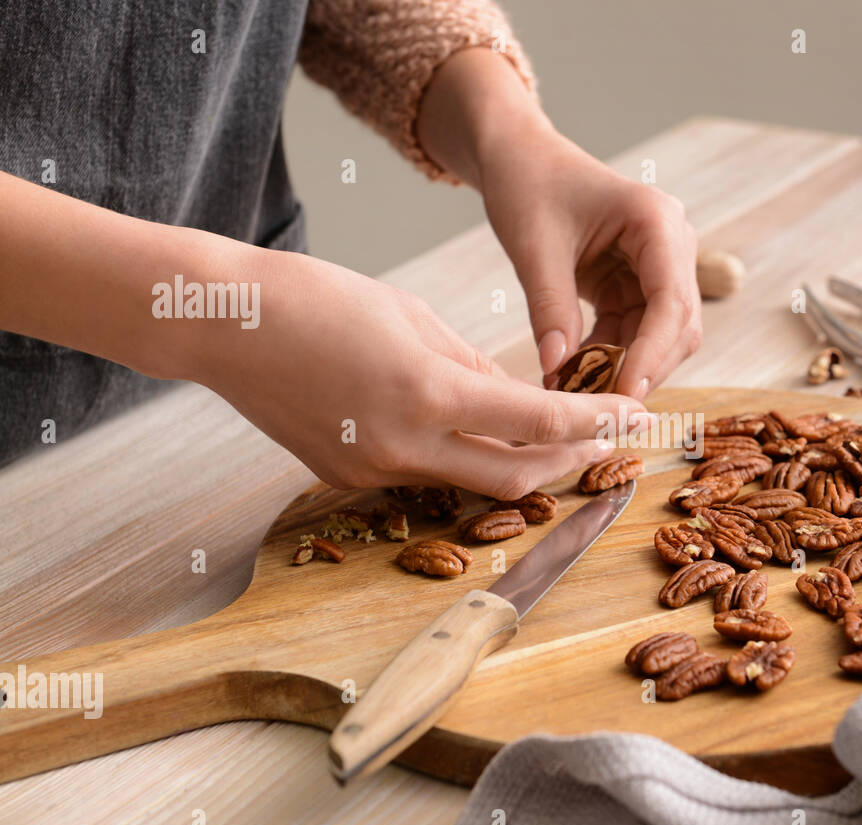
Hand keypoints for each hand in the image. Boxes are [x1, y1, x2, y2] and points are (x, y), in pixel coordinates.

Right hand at [191, 249, 643, 496]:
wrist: (224, 324)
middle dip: (569, 461)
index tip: (632, 417)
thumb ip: (474, 368)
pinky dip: (462, 459)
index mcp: (426, 393)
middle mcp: (402, 446)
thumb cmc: (318, 300)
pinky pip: (424, 476)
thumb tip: (522, 404)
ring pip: (470, 483)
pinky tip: (479, 435)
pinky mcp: (348, 477)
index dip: (594, 424)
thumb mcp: (414, 318)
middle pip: (514, 478)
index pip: (536, 422)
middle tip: (607, 439)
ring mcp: (372, 470)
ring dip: (520, 466)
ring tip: (559, 439)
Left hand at [479, 125, 701, 398]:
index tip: (624, 395)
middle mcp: (671, 244)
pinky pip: (636, 332)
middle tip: (596, 407)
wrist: (520, 157)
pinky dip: (610, 356)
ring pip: (661, 337)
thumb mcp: (534, 246)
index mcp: (656, 221)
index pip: (671, 302)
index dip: (652, 354)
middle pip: (678, 326)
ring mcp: (660, 265)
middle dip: (641, 368)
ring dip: (624, 367)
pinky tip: (574, 373)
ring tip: (577, 392)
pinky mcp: (639, 283)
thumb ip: (550, 308)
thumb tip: (556, 371)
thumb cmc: (528, 184)